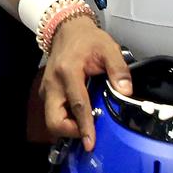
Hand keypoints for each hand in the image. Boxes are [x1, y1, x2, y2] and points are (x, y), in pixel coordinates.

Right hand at [43, 14, 131, 151]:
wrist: (67, 29)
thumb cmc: (88, 39)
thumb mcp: (108, 48)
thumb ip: (119, 69)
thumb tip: (126, 92)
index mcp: (68, 72)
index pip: (77, 105)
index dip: (84, 126)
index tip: (90, 143)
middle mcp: (52, 84)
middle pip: (54, 120)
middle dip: (70, 132)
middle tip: (88, 133)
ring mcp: (46, 89)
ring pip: (51, 120)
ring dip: (68, 127)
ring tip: (86, 124)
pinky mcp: (46, 93)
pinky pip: (53, 113)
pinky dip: (65, 120)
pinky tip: (79, 117)